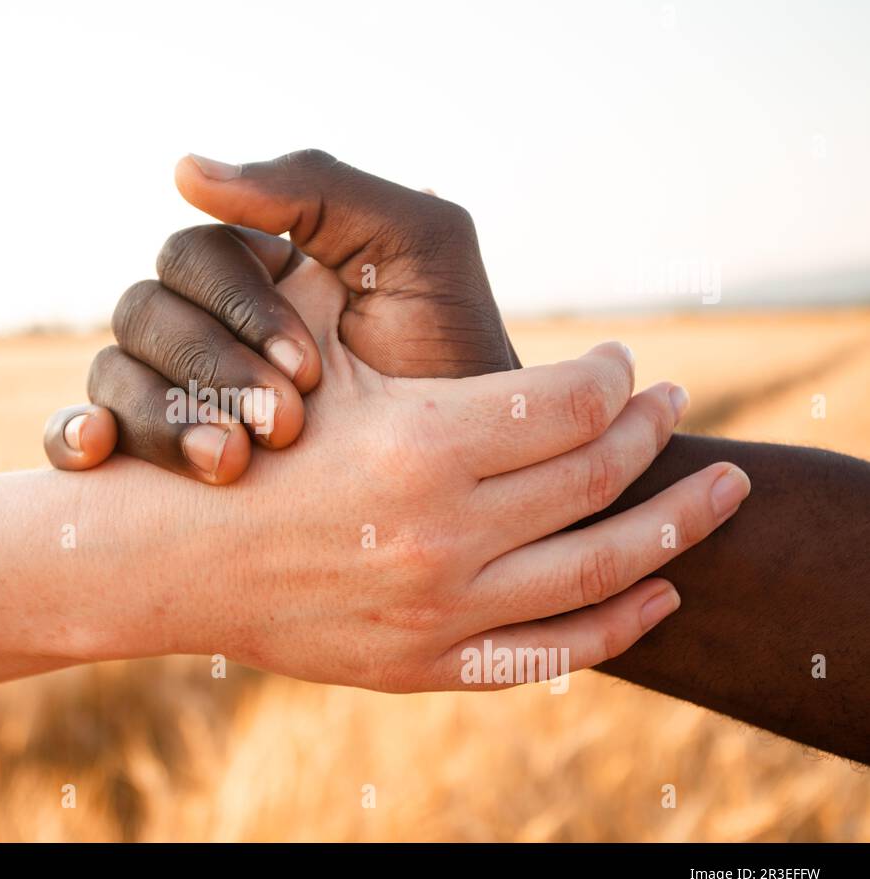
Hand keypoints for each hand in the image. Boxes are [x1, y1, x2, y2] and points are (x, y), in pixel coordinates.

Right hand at [45, 150, 519, 479]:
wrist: (475, 493)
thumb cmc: (455, 368)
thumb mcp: (416, 249)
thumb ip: (317, 186)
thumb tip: (182, 169)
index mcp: (261, 274)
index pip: (193, 255)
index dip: (237, 306)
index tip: (310, 370)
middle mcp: (208, 328)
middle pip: (142, 311)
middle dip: (208, 368)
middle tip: (283, 425)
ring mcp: (177, 396)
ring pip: (112, 373)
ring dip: (159, 415)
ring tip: (229, 466)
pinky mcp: (156, 464)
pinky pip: (81, 433)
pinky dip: (72, 436)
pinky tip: (98, 454)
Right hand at [91, 256, 747, 690]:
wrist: (163, 561)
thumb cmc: (228, 436)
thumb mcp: (293, 346)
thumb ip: (349, 274)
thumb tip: (400, 210)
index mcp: (417, 443)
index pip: (572, 399)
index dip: (617, 372)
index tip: (629, 359)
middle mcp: (437, 532)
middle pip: (599, 475)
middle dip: (654, 430)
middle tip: (679, 403)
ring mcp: (436, 609)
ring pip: (602, 567)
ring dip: (677, 523)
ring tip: (716, 491)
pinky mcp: (423, 668)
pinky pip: (551, 656)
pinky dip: (621, 625)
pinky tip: (662, 592)